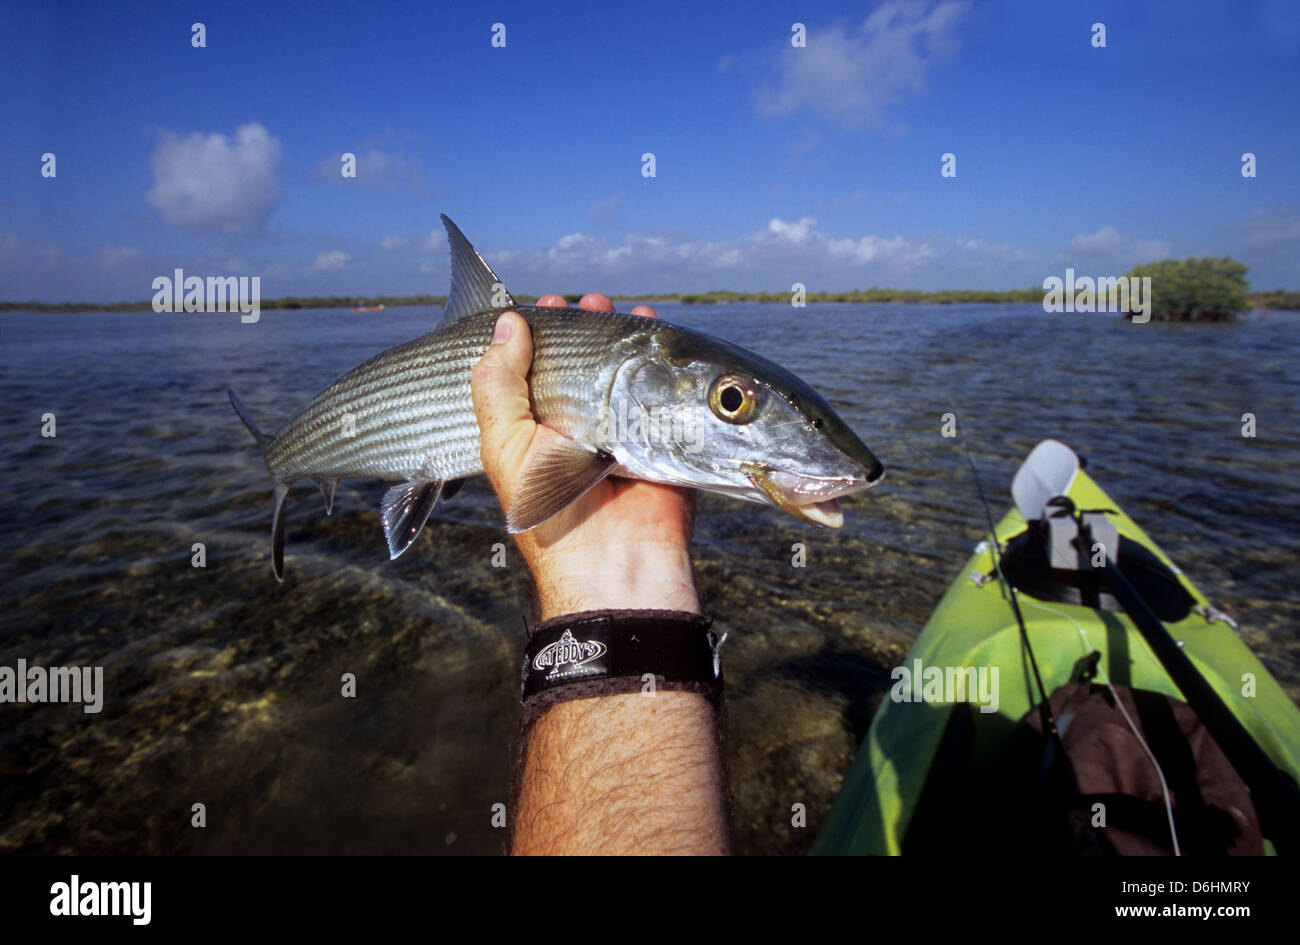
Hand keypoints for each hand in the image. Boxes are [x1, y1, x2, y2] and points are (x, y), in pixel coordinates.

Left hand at [471, 293, 699, 618]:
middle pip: (583, 364)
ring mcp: (621, 428)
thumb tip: (506, 324)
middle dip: (587, 327)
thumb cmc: (549, 509)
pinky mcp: (660, 435)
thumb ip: (497, 385)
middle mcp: (578, 424)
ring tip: (621, 309)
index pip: (535, 368)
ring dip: (624, 335)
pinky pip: (664, 389)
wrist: (614, 561)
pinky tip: (657, 330)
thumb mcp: (505, 445)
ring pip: (623, 370)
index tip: (545, 304)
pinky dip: (664, 358)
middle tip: (587, 302)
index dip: (539, 333)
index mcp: (537, 426)